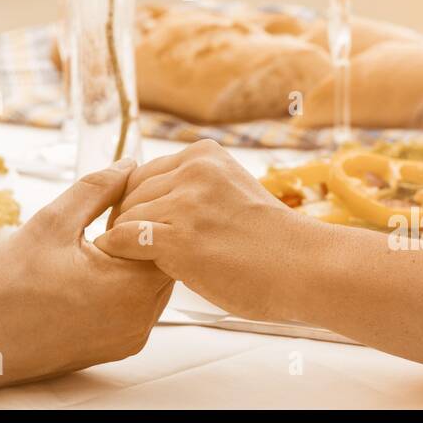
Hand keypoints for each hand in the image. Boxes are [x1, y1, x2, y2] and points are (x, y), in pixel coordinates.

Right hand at [0, 158, 172, 387]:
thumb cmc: (9, 286)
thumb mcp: (53, 222)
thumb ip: (98, 189)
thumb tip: (129, 165)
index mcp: (131, 287)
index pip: (167, 237)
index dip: (146, 212)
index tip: (117, 203)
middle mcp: (140, 319)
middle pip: (164, 262)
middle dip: (141, 236)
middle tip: (106, 220)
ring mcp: (130, 338)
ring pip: (152, 284)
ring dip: (133, 261)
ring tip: (95, 246)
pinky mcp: (117, 348)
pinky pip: (137, 307)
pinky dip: (124, 285)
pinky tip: (90, 274)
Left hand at [95, 140, 310, 321]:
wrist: (303, 267)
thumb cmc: (270, 240)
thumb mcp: (231, 190)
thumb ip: (195, 188)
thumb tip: (149, 202)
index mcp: (204, 155)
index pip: (143, 173)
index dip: (136, 203)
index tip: (141, 226)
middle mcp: (193, 171)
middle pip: (130, 194)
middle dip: (129, 222)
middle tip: (136, 250)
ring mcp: (186, 204)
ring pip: (125, 217)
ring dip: (127, 242)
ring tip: (143, 262)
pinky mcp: (180, 239)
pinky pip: (125, 240)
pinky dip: (119, 253)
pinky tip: (129, 267)